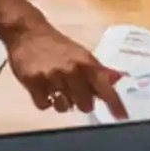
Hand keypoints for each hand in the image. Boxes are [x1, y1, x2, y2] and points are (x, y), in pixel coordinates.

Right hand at [7, 23, 128, 117]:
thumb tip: (120, 78)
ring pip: (64, 107)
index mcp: (86, 62)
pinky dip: (45, 101)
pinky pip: (44, 105)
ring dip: (62, 103)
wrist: (27, 32)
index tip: (122, 118)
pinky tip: (43, 89)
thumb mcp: (81, 54)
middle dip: (82, 102)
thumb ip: (99, 70)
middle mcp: (71, 70)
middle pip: (85, 105)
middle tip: (75, 91)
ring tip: (58, 89)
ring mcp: (51, 77)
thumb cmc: (57, 45)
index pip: (105, 87)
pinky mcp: (33, 82)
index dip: (115, 104)